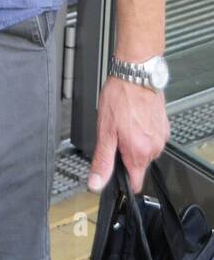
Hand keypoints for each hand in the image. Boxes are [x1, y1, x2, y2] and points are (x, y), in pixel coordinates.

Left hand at [87, 75, 170, 193]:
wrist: (136, 75)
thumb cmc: (120, 98)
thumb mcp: (104, 131)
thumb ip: (102, 160)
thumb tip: (96, 183)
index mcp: (139, 153)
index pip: (135, 184)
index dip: (123, 180)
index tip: (115, 171)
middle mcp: (154, 148)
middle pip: (138, 165)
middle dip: (125, 155)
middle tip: (115, 136)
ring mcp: (161, 137)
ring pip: (145, 151)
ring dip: (134, 143)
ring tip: (124, 123)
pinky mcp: (164, 127)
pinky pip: (151, 138)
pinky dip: (143, 133)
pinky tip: (134, 118)